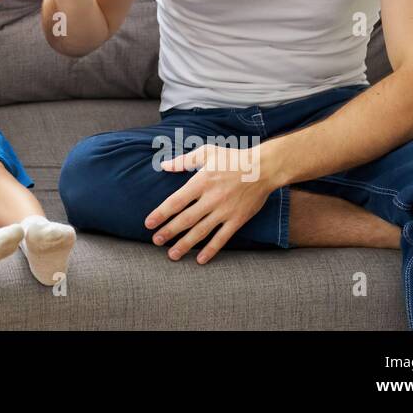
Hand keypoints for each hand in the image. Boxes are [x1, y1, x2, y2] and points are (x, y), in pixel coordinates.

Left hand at [144, 143, 276, 264]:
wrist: (264, 168)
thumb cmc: (233, 158)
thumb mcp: (207, 153)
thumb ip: (184, 161)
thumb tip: (163, 165)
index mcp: (201, 182)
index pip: (176, 201)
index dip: (161, 213)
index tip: (148, 223)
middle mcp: (211, 199)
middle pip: (186, 219)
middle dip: (169, 231)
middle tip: (155, 241)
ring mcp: (224, 211)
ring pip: (201, 231)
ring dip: (185, 244)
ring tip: (172, 254)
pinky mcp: (237, 220)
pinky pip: (222, 238)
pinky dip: (211, 249)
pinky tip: (200, 259)